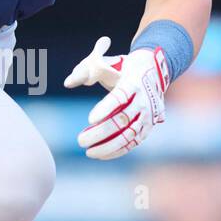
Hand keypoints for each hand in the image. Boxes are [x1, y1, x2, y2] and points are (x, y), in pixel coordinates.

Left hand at [64, 36, 169, 158]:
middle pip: (122, 119)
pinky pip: (133, 143)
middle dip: (100, 133)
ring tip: (88, 151)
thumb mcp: (108, 65)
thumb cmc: (122, 70)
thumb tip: (68, 82)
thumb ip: (87, 72)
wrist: (152, 73)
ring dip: (108, 146)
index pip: (119, 97)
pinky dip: (117, 151)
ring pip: (128, 134)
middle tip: (80, 141)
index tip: (90, 119)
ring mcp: (147, 115)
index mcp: (133, 83)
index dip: (105, 108)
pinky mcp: (148, 127)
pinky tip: (100, 155)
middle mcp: (143, 100)